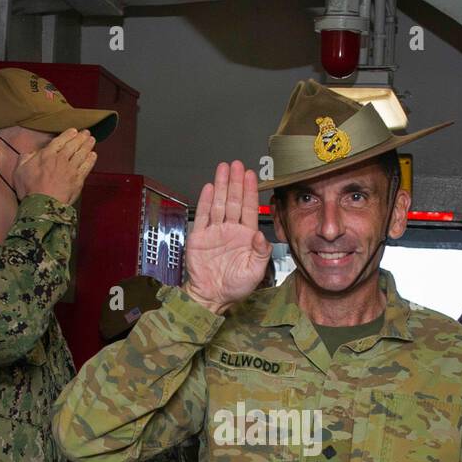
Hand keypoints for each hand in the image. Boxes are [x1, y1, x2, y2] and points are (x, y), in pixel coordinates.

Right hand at [13, 128, 96, 203]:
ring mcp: (71, 170)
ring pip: (81, 154)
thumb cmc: (30, 189)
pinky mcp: (78, 181)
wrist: (44, 205)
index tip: (74, 131)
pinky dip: (90, 160)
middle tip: (86, 132)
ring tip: (91, 140)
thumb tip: (31, 154)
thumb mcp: (20, 171)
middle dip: (80, 138)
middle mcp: (60, 160)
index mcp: (46, 155)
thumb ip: (25, 158)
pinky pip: (86, 167)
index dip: (68, 135)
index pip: (60, 141)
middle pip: (73, 146)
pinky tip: (93, 155)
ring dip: (87, 146)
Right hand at [183, 161, 271, 314]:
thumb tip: (261, 235)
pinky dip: (205, 201)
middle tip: (236, 165)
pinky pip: (203, 216)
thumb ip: (261, 253)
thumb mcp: (255, 272)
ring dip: (221, 186)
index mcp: (246, 237)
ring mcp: (215, 232)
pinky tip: (209, 187)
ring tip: (223, 168)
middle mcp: (231, 230)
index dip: (250, 191)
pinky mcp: (200, 237)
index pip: (250, 209)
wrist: (211, 296)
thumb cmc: (235, 287)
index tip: (250, 175)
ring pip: (219, 204)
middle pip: (234, 201)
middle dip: (235, 182)